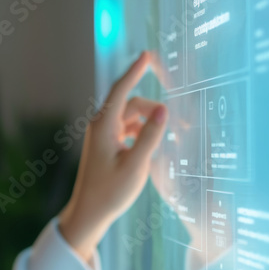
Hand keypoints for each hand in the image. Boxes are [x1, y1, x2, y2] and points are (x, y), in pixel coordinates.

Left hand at [59, 51, 167, 263]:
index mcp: (104, 126)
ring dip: (148, 122)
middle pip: (131, 104)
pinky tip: (152, 146)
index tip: (147, 55)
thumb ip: (150, 136)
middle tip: (179, 126)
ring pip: (130, 117)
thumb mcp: (136, 165)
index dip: (136, 71)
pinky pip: (126, 129)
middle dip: (153, 109)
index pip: (122, 89)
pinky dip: (141, 132)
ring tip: (169, 138)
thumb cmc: (110, 192)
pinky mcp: (105, 146)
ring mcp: (102, 136)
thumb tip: (163, 109)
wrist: (89, 214)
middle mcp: (100, 126)